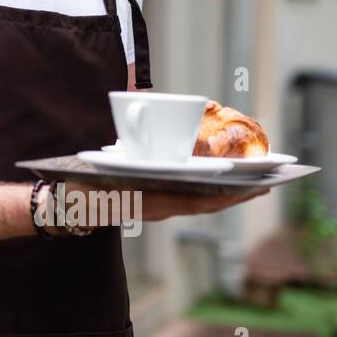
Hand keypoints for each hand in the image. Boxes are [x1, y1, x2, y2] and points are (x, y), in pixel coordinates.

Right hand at [44, 181, 267, 232]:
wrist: (68, 207)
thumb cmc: (83, 187)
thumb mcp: (103, 174)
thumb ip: (125, 160)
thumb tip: (139, 127)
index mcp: (152, 202)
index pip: (199, 201)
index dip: (228, 195)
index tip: (252, 188)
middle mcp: (160, 208)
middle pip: (207, 203)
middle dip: (238, 195)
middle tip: (267, 185)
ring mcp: (159, 208)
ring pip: (201, 203)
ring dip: (228, 195)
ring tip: (253, 184)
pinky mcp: (155, 204)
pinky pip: (190, 201)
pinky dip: (210, 193)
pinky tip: (220, 184)